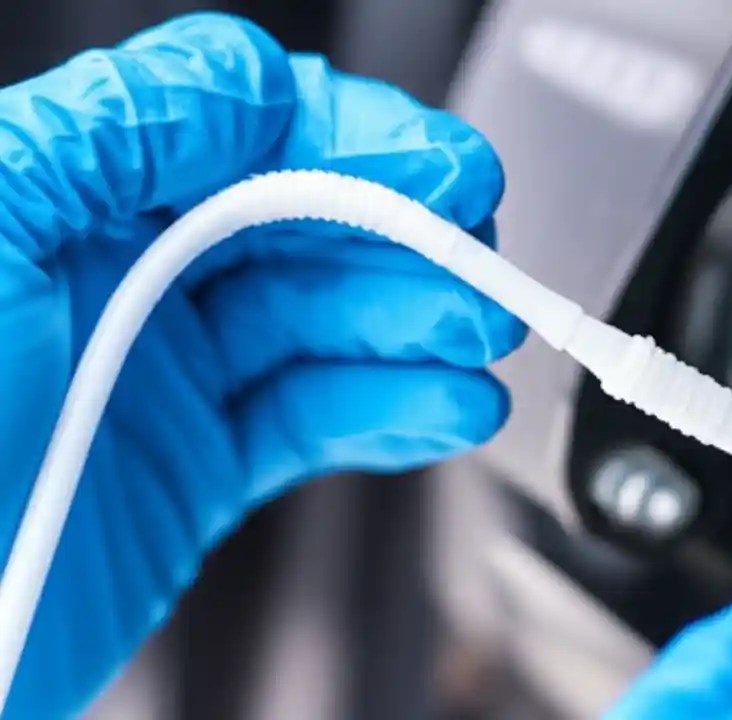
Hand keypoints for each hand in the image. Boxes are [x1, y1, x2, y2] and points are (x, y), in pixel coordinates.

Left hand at [0, 14, 522, 716]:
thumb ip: (116, 132)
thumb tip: (246, 80)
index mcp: (74, 198)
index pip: (247, 132)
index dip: (361, 144)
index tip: (447, 172)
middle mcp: (124, 275)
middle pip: (304, 226)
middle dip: (411, 238)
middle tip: (485, 265)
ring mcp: (167, 374)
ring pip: (325, 325)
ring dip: (420, 327)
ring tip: (481, 338)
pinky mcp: (198, 467)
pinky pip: (316, 421)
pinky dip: (393, 414)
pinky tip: (447, 408)